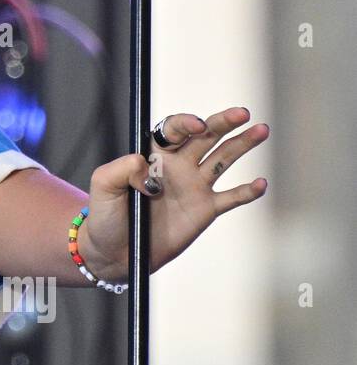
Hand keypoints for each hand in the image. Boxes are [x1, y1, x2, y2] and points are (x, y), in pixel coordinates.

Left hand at [78, 106, 268, 280]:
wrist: (116, 251)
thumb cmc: (106, 216)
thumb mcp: (103, 186)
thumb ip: (120, 168)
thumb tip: (145, 164)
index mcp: (153, 154)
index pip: (174, 129)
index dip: (186, 123)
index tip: (197, 125)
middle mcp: (177, 165)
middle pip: (205, 136)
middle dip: (223, 122)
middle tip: (242, 113)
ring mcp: (194, 186)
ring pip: (223, 159)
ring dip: (242, 144)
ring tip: (261, 130)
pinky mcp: (205, 210)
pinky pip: (231, 197)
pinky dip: (247, 191)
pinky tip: (260, 183)